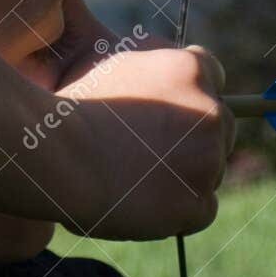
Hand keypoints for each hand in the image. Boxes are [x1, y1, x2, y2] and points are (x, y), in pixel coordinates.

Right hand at [60, 45, 234, 239]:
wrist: (55, 156)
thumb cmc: (67, 109)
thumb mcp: (108, 63)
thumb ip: (147, 65)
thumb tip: (160, 74)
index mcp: (191, 68)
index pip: (212, 76)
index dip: (190, 96)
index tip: (171, 113)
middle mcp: (210, 111)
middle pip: (220, 126)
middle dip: (194, 139)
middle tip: (150, 153)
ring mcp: (208, 159)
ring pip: (212, 170)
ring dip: (185, 176)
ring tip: (136, 179)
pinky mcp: (198, 202)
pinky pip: (203, 210)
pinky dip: (179, 213)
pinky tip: (144, 205)